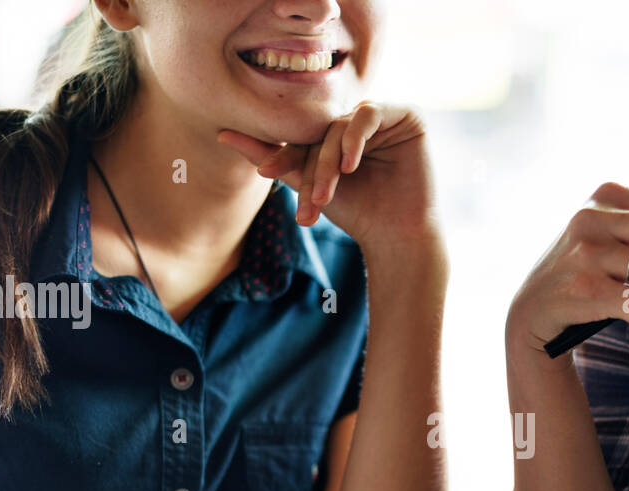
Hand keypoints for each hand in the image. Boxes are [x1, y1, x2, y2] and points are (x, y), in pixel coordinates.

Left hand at [218, 102, 439, 247]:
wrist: (398, 237)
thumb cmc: (358, 214)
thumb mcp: (307, 186)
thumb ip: (270, 156)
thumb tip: (221, 133)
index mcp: (337, 131)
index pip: (305, 135)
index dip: (285, 154)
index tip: (265, 173)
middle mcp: (360, 120)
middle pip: (322, 132)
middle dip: (311, 167)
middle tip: (309, 201)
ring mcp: (384, 116)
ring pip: (341, 126)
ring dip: (329, 161)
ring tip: (327, 196)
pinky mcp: (408, 116)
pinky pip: (369, 114)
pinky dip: (355, 138)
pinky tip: (351, 166)